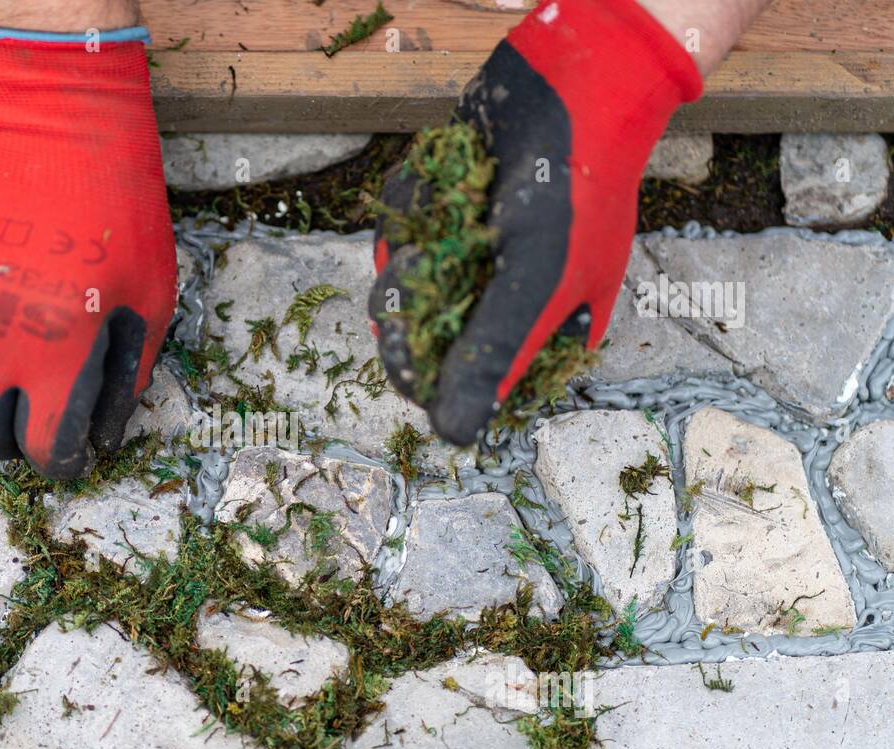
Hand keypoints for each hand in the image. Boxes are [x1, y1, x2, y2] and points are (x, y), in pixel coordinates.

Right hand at [0, 24, 175, 477]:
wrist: (51, 125)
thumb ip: (129, 372)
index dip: (59, 459)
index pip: (44, 452)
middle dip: (4, 439)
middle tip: (20, 414)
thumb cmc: (116, 210)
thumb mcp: (151, 296)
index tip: (64, 446)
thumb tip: (104, 431)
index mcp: (56, 364)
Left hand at [369, 0, 701, 443]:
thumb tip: (452, 436)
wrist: (577, 81)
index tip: (406, 359)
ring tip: (446, 217)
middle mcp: (501, 298)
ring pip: (402, 280)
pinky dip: (413, 202)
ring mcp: (469, 253)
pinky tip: (447, 179)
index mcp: (537, 331)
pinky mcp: (445, 210)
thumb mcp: (537, 283)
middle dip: (410, 307)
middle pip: (421, 338)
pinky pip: (403, 224)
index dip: (427, 378)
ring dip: (412, 250)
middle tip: (419, 272)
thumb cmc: (575, 188)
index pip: (465, 383)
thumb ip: (491, 355)